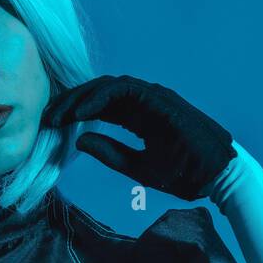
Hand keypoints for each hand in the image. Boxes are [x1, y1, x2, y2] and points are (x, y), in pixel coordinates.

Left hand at [42, 75, 236, 200]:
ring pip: (107, 85)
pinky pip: (123, 88)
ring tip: (58, 115)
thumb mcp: (137, 167)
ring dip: (80, 98)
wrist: (217, 177)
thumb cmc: (184, 174)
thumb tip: (78, 140)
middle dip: (69, 101)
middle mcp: (144, 102)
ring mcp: (153, 97)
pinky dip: (100, 97)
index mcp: (138, 116)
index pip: (99, 106)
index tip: (50, 127)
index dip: (73, 112)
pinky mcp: (160, 98)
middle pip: (98, 91)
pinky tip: (80, 114)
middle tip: (45, 117)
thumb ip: (109, 153)